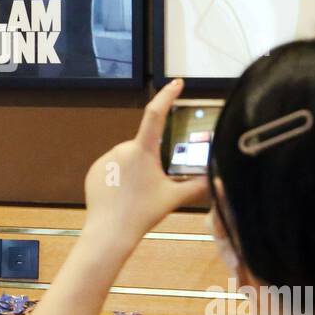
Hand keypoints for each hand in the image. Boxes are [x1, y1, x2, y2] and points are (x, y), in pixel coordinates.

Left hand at [83, 80, 208, 254]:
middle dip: (150, 161)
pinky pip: (112, 169)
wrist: (109, 231)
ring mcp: (105, 158)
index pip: (156, 114)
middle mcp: (122, 148)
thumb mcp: (174, 198)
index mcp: (143, 150)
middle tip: (152, 187)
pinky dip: (120, 179)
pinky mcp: (94, 170)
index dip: (167, 96)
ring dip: (135, 171)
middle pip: (143, 148)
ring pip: (127, 159)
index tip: (176, 83)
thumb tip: (220, 180)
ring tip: (135, 196)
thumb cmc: (143, 213)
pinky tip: (122, 197)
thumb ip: (198, 186)